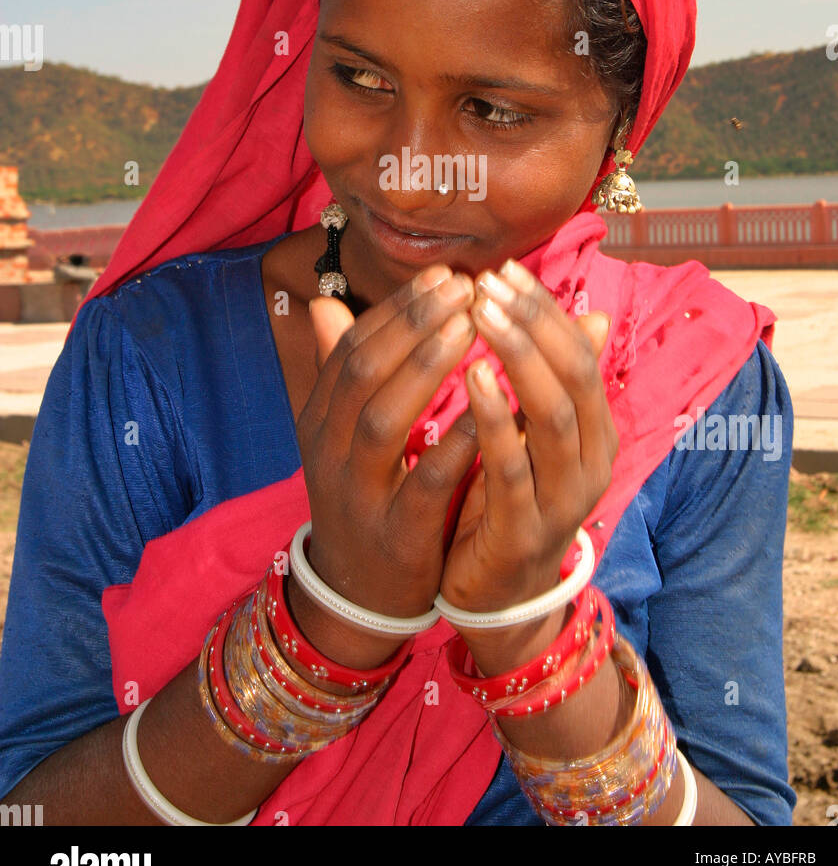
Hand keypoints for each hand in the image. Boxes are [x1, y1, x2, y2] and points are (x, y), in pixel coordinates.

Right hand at [292, 265, 480, 647]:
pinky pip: (424, 483)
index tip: (444, 274)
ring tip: (472, 327)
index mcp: (320, 418)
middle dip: (414, 323)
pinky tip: (487, 414)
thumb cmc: (364, 493)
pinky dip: (453, 446)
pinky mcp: (394, 533)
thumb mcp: (342, 433)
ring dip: (426, 368)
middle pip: (364, 370)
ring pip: (384, 419)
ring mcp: (358, 492)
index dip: (398, 308)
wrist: (359, 591)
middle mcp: (329, 449)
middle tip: (464, 286)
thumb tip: (324, 302)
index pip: (355, 346)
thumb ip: (341, 368)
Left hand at [439, 258, 615, 670]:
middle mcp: (591, 460)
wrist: (497, 595)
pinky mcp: (526, 529)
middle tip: (489, 281)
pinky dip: (495, 419)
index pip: (579, 352)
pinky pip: (514, 467)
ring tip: (481, 314)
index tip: (503, 268)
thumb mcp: (532, 433)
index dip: (543, 308)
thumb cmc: (507, 498)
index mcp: (594, 431)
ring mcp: (563, 497)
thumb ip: (548, 378)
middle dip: (533, 322)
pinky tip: (471, 379)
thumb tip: (590, 312)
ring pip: (553, 416)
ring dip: (517, 358)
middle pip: (574, 376)